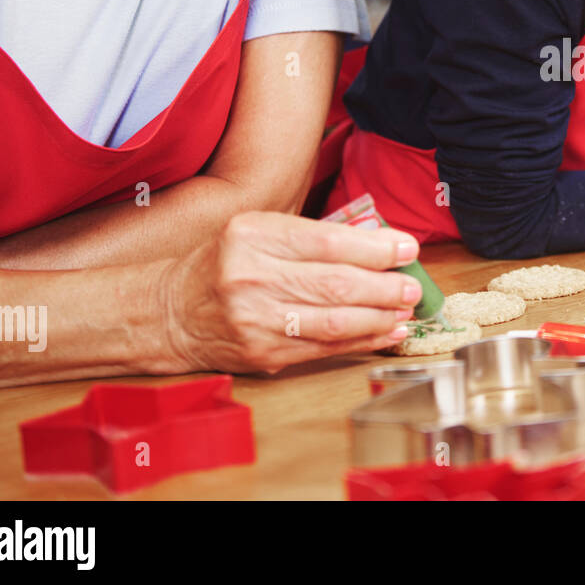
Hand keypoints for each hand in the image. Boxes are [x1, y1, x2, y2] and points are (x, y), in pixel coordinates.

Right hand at [161, 211, 423, 374]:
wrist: (171, 310)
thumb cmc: (225, 263)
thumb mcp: (258, 232)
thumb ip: (312, 237)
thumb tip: (380, 246)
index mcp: (253, 236)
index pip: (329, 242)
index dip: (376, 248)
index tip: (407, 248)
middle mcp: (251, 276)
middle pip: (336, 284)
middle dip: (385, 286)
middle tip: (413, 286)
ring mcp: (255, 319)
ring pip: (333, 321)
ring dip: (379, 317)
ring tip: (406, 310)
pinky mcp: (261, 352)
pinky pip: (323, 347)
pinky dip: (361, 341)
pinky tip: (385, 331)